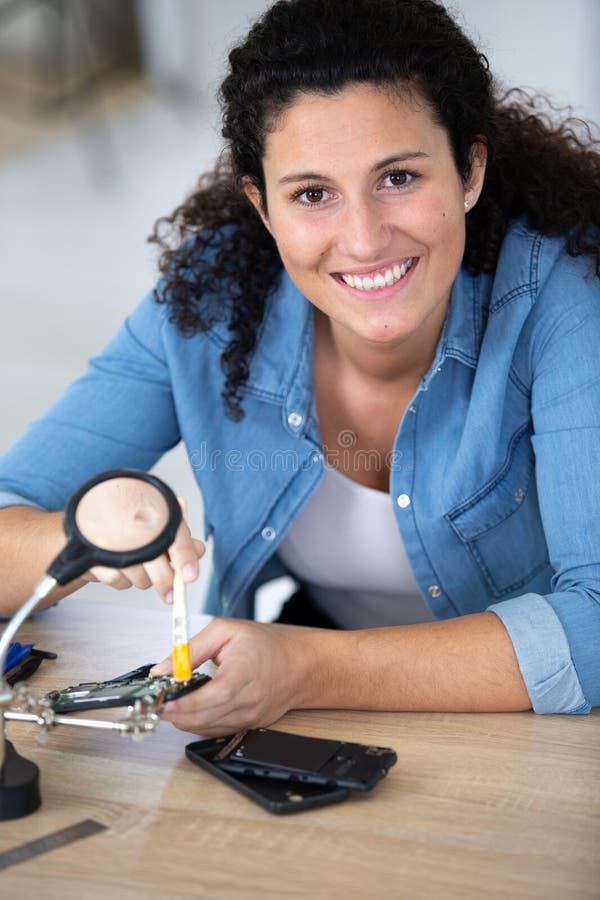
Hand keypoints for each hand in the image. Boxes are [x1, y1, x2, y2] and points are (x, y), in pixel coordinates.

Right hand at [81, 514, 204, 601]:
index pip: (174, 535)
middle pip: (156, 564)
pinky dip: (121, 579)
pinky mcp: (93, 558)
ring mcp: (110, 542)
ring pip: (139, 578)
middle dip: (166, 582)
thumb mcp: (157, 526)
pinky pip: (117, 581)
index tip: (190, 576)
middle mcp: (130, 525)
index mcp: (152, 511)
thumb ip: (180, 539)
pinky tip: (117, 565)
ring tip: (135, 563)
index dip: (184, 556)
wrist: (88, 520)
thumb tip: (199, 550)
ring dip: (141, 578)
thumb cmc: (128, 523)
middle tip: (171, 592)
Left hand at [150, 618, 307, 736]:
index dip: (185, 703)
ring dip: (184, 720)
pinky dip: (197, 723)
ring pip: (207, 727)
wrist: (299, 666)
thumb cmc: (265, 646)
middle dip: (176, 714)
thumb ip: (192, 649)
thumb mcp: (226, 631)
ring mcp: (249, 717)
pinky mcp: (247, 726)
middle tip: (156, 704)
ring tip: (169, 705)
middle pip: (206, 717)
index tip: (163, 702)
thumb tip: (163, 668)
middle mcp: (249, 700)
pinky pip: (215, 731)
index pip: (213, 695)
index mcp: (245, 672)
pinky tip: (187, 711)